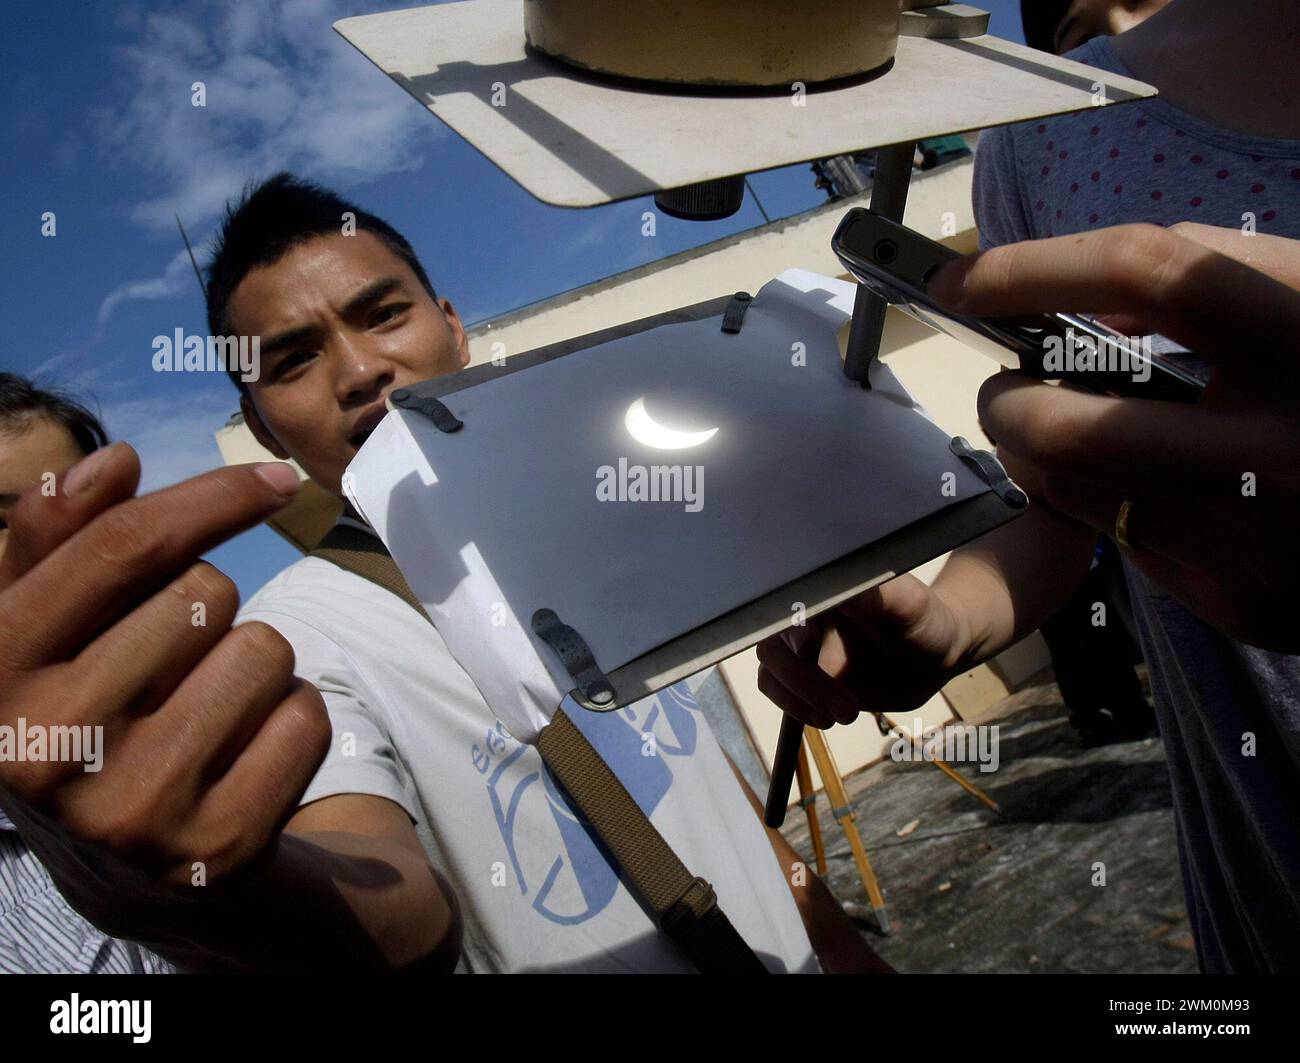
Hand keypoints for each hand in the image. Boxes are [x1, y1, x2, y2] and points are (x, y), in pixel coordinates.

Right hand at [0, 442, 329, 943]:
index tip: (279, 479)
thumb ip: (64, 541)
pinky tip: (240, 760)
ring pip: (265, 649)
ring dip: (254, 664)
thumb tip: (112, 463)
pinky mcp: (218, 846)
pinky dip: (291, 720)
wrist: (132, 872)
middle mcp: (47, 752)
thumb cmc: (94, 715)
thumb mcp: (49, 631)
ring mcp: (134, 810)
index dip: (211, 497)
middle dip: (208, 610)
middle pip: (205, 592)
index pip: (121, 549)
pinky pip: (305, 715)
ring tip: (203, 715)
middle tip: (172, 669)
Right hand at [755, 574, 972, 727]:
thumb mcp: (905, 603)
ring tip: (846, 714)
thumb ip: (871, 595)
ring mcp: (798, 645)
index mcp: (821, 587)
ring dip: (799, 698)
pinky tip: (826, 718)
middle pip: (773, 643)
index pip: (786, 603)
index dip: (789, 626)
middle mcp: (802, 613)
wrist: (932, 654)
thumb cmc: (923, 620)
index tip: (808, 646)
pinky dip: (796, 707)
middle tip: (847, 706)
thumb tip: (836, 593)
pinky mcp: (801, 675)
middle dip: (804, 678)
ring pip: (771, 670)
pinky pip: (778, 690)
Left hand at [927, 223, 1299, 651]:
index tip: (964, 279)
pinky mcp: (1246, 603)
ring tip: (1052, 426)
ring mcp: (1265, 538)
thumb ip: (1229, 279)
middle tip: (1002, 384)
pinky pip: (1130, 544)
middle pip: (1073, 424)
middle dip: (1007, 403)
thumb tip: (1097, 297)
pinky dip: (1108, 506)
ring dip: (1036, 456)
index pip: (1149, 272)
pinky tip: (1140, 486)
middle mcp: (1288, 445)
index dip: (1035, 267)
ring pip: (1077, 495)